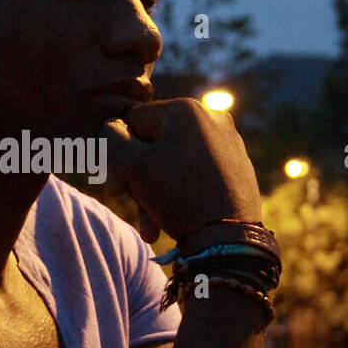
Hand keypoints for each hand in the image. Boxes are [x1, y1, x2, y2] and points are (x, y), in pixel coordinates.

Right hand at [102, 97, 261, 243]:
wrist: (230, 239)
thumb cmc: (178, 197)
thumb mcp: (133, 166)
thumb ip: (110, 139)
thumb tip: (110, 128)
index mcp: (185, 108)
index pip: (131, 123)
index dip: (117, 156)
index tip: (116, 191)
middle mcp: (211, 116)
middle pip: (154, 143)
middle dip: (138, 179)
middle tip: (134, 208)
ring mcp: (228, 140)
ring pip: (173, 160)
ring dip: (156, 191)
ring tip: (152, 225)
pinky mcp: (238, 164)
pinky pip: (196, 171)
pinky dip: (180, 191)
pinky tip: (174, 217)